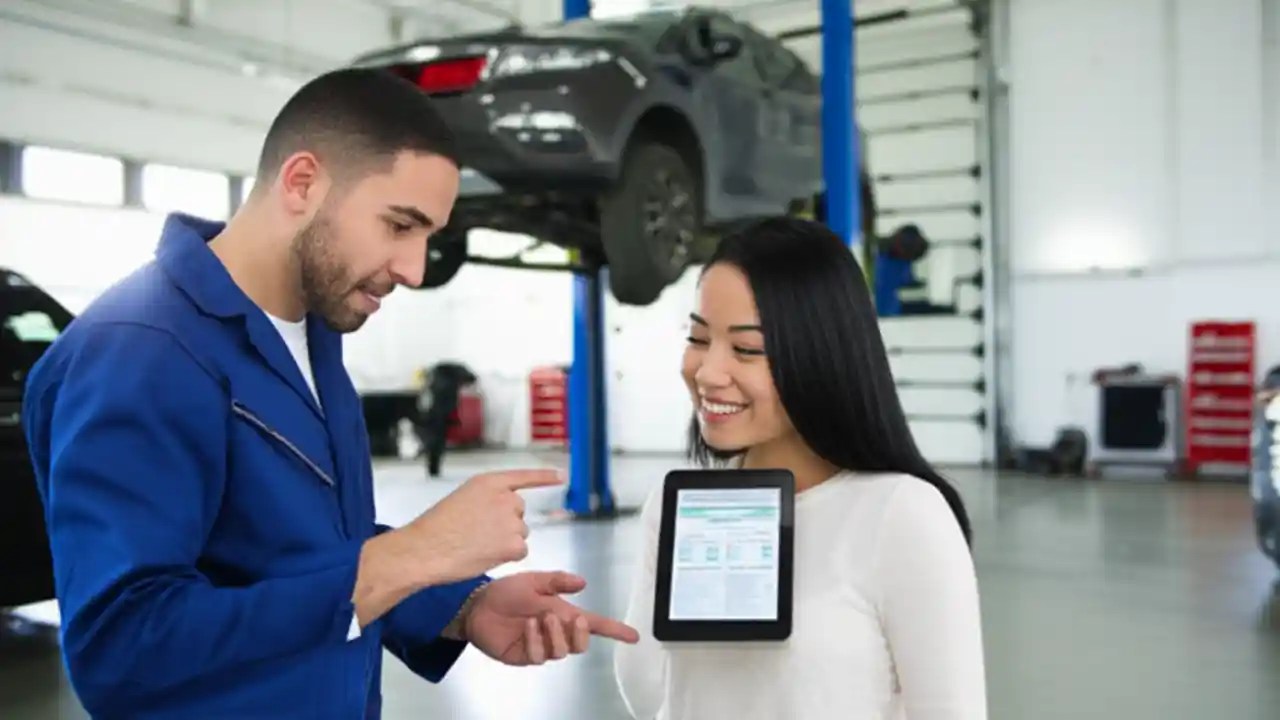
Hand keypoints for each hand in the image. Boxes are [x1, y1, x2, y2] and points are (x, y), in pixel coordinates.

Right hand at [351, 469, 561, 629]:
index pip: (523, 477)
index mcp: (489, 482)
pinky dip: (506, 557)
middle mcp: (505, 498)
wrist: (425, 549)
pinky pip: (519, 551)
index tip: (562, 475)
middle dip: (506, 523)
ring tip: (476, 544)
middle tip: (478, 533)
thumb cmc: (437, 528)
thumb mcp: (462, 499)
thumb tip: (506, 513)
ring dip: (505, 541)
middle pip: (519, 512)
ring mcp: (511, 521)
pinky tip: (485, 555)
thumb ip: (487, 500)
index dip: (544, 476)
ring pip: (519, 533)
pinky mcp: (513, 544)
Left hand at [461, 572, 639, 665]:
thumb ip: (557, 580)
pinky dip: (536, 640)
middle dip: (580, 633)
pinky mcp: (524, 656)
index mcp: (563, 613)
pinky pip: (539, 656)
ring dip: (555, 634)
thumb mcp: (534, 580)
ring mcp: (541, 646)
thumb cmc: (506, 592)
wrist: (478, 605)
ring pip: (562, 652)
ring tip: (540, 618)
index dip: (615, 631)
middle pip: (582, 644)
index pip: (594, 625)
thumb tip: (582, 582)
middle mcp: (555, 632)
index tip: (633, 636)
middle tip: (569, 617)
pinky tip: (527, 627)